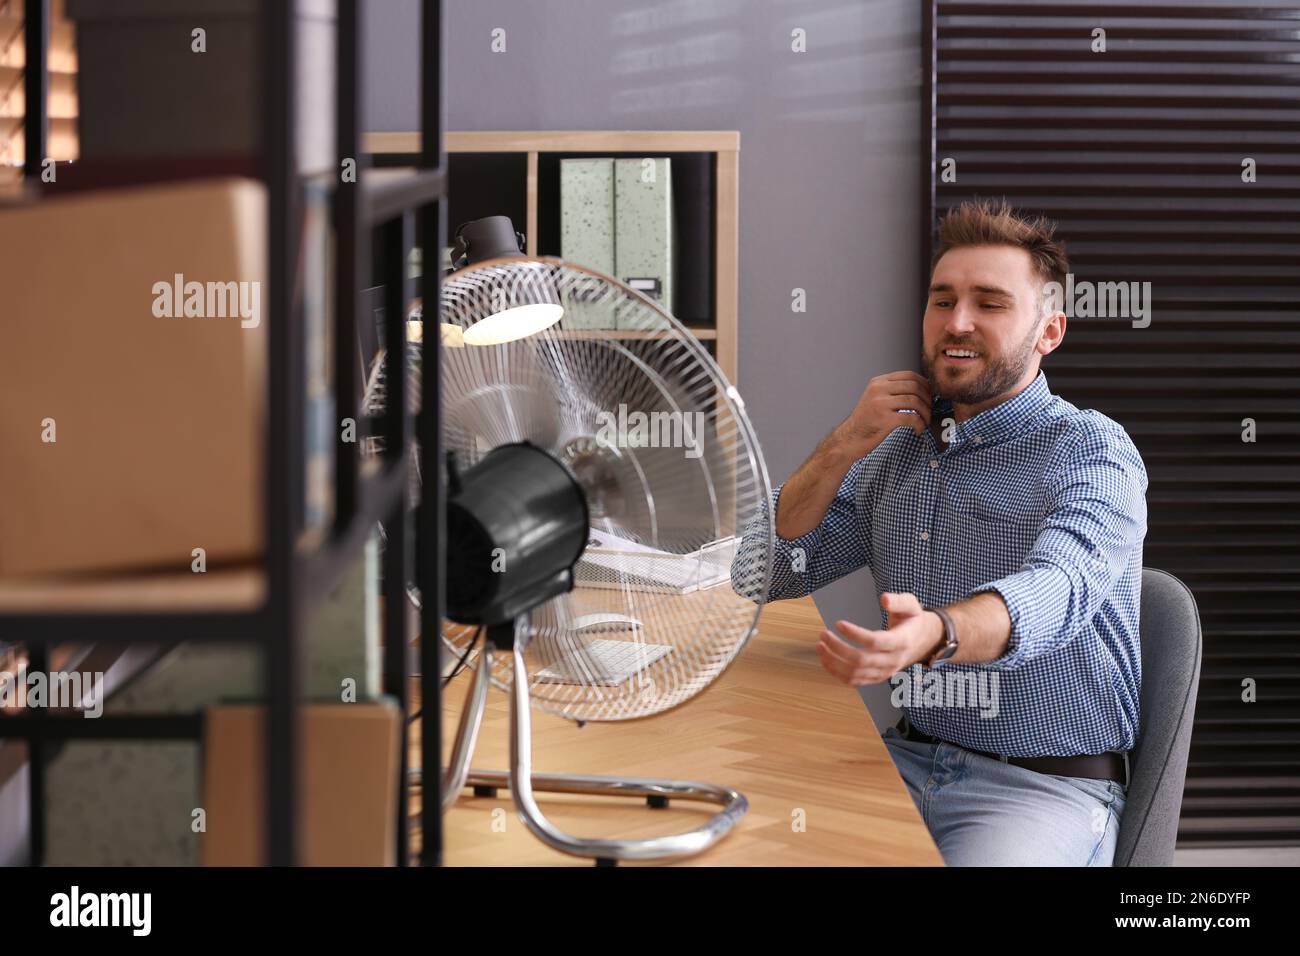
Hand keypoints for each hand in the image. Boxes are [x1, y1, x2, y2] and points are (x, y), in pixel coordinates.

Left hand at [815, 592, 944, 685]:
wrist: (922, 642)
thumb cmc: (912, 620)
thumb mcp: (911, 605)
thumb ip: (898, 601)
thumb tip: (884, 599)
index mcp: (901, 641)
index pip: (875, 642)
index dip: (855, 634)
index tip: (838, 623)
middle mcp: (893, 660)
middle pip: (861, 660)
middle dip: (838, 648)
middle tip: (823, 634)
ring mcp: (884, 672)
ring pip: (856, 673)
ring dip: (834, 662)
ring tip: (820, 646)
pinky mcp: (876, 677)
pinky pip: (855, 681)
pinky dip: (837, 673)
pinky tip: (826, 659)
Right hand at [834, 371, 932, 456]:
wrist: (849, 440)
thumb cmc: (865, 422)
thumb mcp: (875, 398)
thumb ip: (892, 391)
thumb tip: (921, 390)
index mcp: (878, 382)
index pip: (909, 375)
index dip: (924, 384)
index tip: (929, 395)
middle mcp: (878, 389)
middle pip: (914, 387)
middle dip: (927, 399)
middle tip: (929, 410)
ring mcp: (881, 404)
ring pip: (915, 401)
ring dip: (926, 413)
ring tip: (925, 422)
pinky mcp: (885, 419)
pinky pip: (912, 418)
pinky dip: (920, 425)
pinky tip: (918, 430)